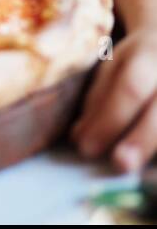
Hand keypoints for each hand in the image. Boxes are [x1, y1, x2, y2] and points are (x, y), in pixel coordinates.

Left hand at [70, 25, 156, 171]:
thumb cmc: (138, 60)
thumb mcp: (114, 66)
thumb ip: (97, 100)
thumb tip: (79, 138)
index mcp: (149, 55)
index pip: (130, 89)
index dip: (108, 120)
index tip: (86, 147)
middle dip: (140, 140)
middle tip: (120, 164)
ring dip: (155, 149)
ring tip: (141, 173)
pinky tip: (152, 170)